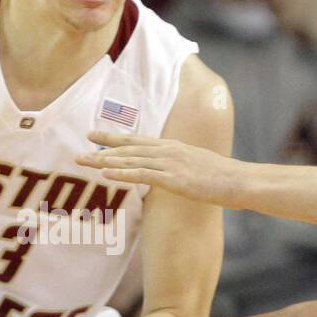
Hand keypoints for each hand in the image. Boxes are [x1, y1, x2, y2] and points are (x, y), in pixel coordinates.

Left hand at [76, 132, 245, 205]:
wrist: (239, 181)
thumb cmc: (221, 176)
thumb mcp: (195, 165)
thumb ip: (178, 164)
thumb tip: (167, 171)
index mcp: (172, 146)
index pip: (137, 140)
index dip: (113, 137)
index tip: (93, 135)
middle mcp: (167, 151)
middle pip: (128, 148)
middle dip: (101, 149)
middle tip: (78, 153)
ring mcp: (170, 164)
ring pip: (131, 160)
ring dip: (105, 161)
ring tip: (84, 162)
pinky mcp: (174, 179)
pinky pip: (143, 175)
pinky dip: (122, 174)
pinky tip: (106, 174)